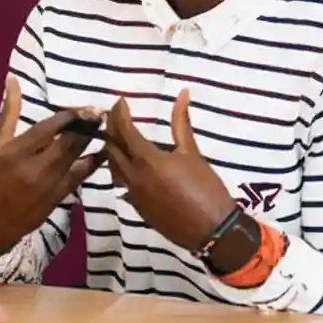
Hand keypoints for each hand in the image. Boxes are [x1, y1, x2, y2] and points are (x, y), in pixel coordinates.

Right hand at [0, 76, 103, 256]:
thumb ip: (8, 113)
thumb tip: (13, 80)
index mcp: (16, 152)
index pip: (48, 129)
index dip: (68, 117)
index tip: (81, 107)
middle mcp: (34, 168)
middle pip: (68, 143)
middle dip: (86, 126)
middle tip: (98, 113)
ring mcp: (49, 185)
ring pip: (78, 159)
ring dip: (92, 143)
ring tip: (104, 128)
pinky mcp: (58, 198)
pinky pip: (80, 177)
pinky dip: (92, 163)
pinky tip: (102, 152)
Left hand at [103, 89, 235, 250]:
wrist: (211, 229)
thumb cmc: (205, 188)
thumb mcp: (192, 152)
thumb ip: (181, 122)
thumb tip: (182, 93)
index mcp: (147, 160)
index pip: (124, 131)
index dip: (119, 114)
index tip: (121, 101)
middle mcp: (133, 176)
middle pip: (112, 147)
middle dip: (111, 129)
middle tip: (116, 115)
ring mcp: (133, 193)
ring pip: (113, 167)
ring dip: (113, 150)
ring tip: (120, 136)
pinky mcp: (137, 207)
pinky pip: (121, 183)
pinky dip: (121, 169)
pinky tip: (129, 163)